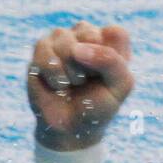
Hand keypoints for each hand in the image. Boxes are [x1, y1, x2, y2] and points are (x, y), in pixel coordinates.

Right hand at [27, 22, 133, 150]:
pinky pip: (44, 49)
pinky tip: (57, 84)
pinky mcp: (42, 47)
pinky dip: (54, 74)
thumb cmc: (98, 106)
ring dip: (71, 71)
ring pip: (66, 41)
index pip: (116, 34)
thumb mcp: (120, 88)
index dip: (111, 57)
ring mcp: (63, 39)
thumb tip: (77, 49)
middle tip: (88, 81)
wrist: (70, 128)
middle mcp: (87, 35)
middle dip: (89, 66)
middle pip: (90, 34)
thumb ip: (112, 62)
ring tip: (72, 84)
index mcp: (111, 43)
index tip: (107, 77)